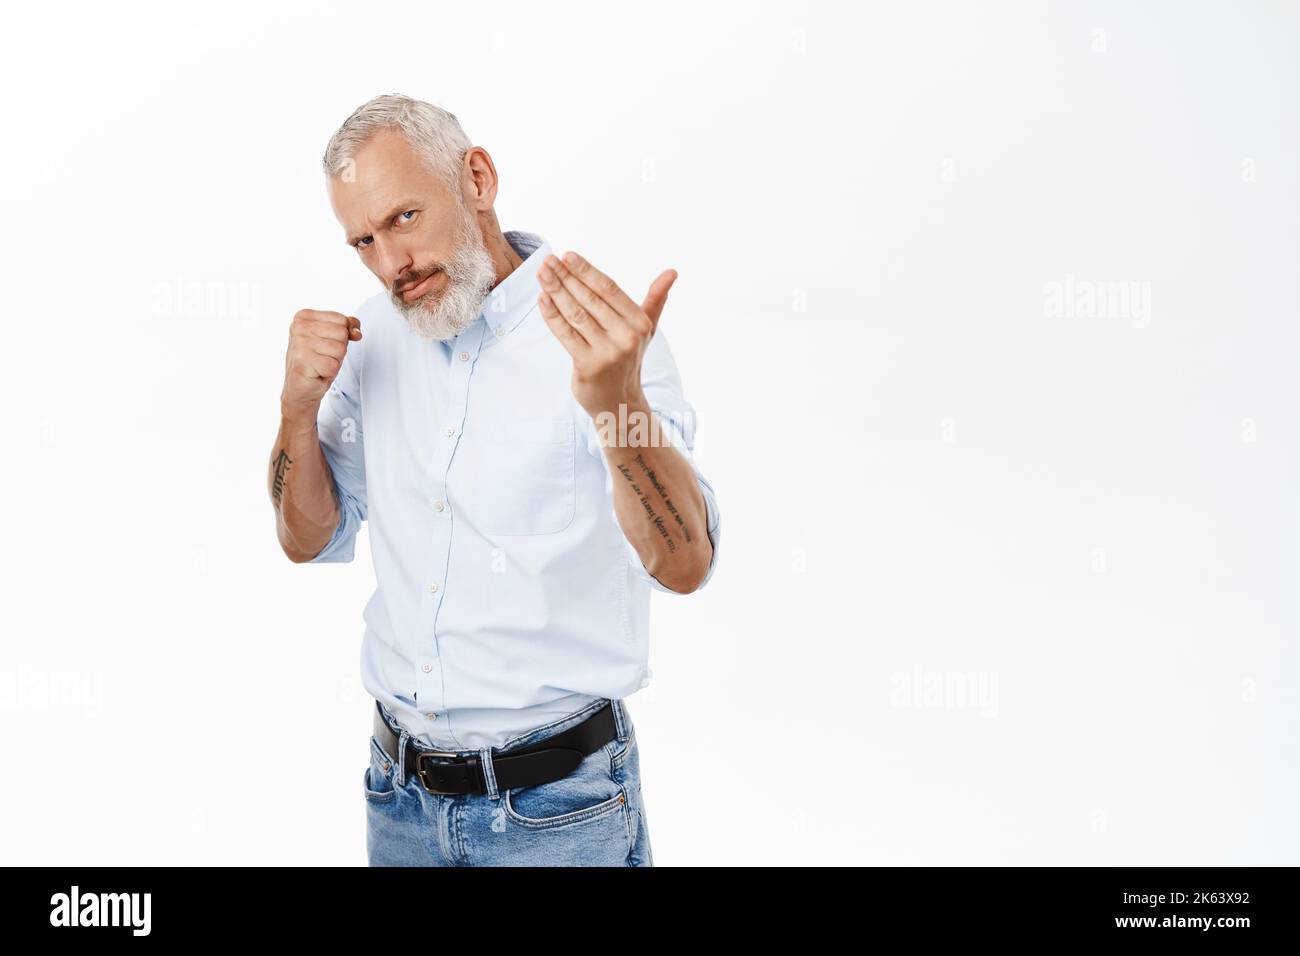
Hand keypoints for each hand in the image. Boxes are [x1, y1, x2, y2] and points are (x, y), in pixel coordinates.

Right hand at [281, 308, 361, 424]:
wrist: (300, 389)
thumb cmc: (317, 361)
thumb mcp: (333, 339)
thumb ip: (347, 327)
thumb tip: (356, 333)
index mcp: (304, 316)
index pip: (342, 320)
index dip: (342, 336)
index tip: (326, 345)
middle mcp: (299, 327)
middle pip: (342, 333)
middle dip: (338, 350)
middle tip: (323, 357)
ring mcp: (299, 343)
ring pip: (340, 349)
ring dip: (334, 361)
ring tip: (320, 364)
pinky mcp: (303, 362)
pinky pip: (333, 365)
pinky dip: (329, 373)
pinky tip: (317, 373)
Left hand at [536, 251, 676, 418]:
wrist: (619, 403)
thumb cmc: (629, 360)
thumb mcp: (646, 330)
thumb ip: (656, 300)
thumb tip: (672, 272)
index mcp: (639, 323)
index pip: (609, 289)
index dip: (587, 271)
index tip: (568, 255)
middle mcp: (626, 337)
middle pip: (590, 299)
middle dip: (566, 277)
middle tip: (547, 259)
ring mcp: (607, 353)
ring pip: (576, 314)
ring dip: (556, 291)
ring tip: (542, 274)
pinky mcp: (588, 366)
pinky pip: (566, 335)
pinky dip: (552, 315)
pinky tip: (542, 298)